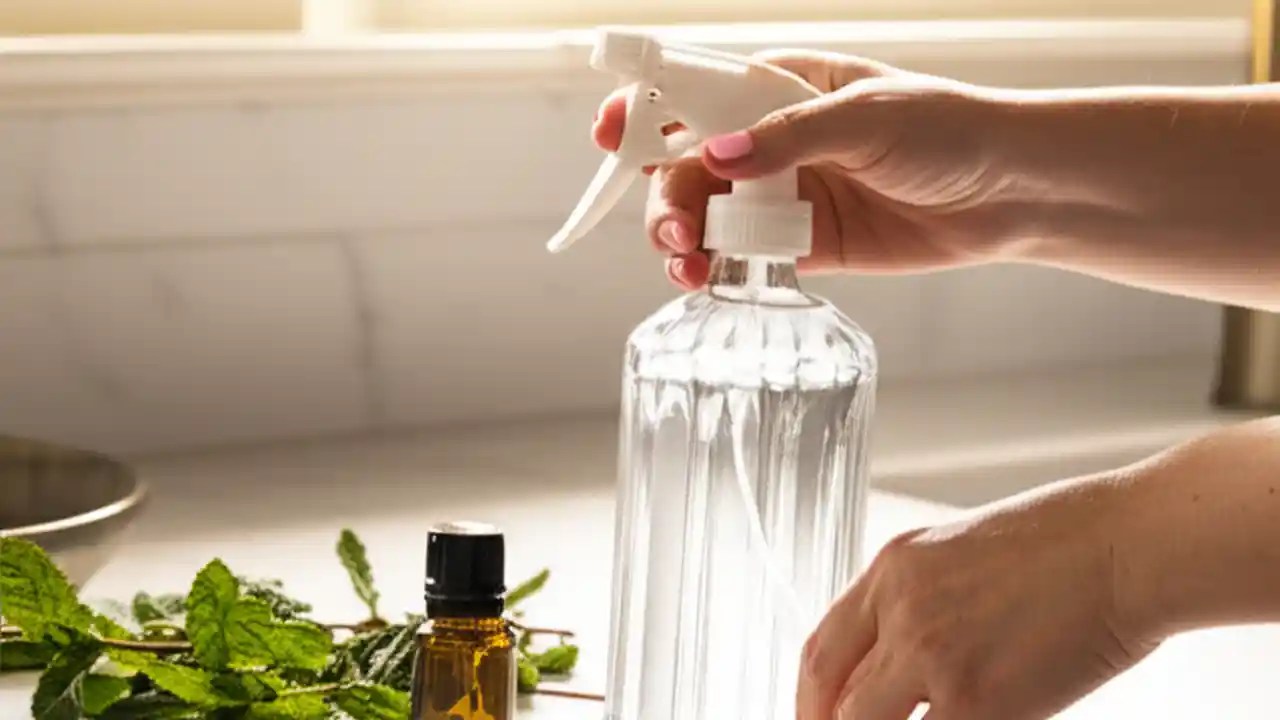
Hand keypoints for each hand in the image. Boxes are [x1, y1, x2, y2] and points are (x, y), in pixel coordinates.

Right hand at [592, 53, 1016, 288]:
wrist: (1010, 191)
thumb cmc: (949, 129)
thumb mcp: (869, 117)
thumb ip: (788, 138)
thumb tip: (714, 157)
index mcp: (780, 86)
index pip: (694, 90)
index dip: (644, 109)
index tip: (610, 135)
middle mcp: (770, 139)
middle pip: (685, 163)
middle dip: (664, 196)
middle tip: (675, 232)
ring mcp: (784, 193)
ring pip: (706, 215)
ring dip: (682, 238)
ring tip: (688, 265)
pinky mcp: (803, 243)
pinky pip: (744, 254)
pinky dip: (718, 268)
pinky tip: (709, 280)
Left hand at [799, 475, 1159, 719]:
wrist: (1128, 545)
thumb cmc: (1068, 542)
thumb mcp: (963, 552)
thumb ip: (921, 602)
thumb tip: (902, 659)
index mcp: (892, 568)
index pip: (820, 651)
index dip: (810, 701)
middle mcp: (901, 609)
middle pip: (835, 697)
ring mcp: (935, 655)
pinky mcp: (980, 698)